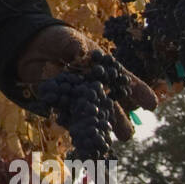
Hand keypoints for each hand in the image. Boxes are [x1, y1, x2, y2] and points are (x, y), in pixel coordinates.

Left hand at [16, 24, 156, 139]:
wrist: (33, 46)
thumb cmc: (58, 40)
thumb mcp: (70, 40)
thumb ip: (76, 48)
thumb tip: (81, 55)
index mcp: (103, 68)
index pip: (123, 80)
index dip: (137, 91)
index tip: (151, 104)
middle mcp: (93, 85)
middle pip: (109, 103)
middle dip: (117, 119)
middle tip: (127, 135)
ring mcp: (77, 96)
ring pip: (91, 114)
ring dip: (97, 128)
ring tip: (105, 143)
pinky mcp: (60, 102)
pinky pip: (68, 115)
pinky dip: (73, 125)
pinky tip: (79, 137)